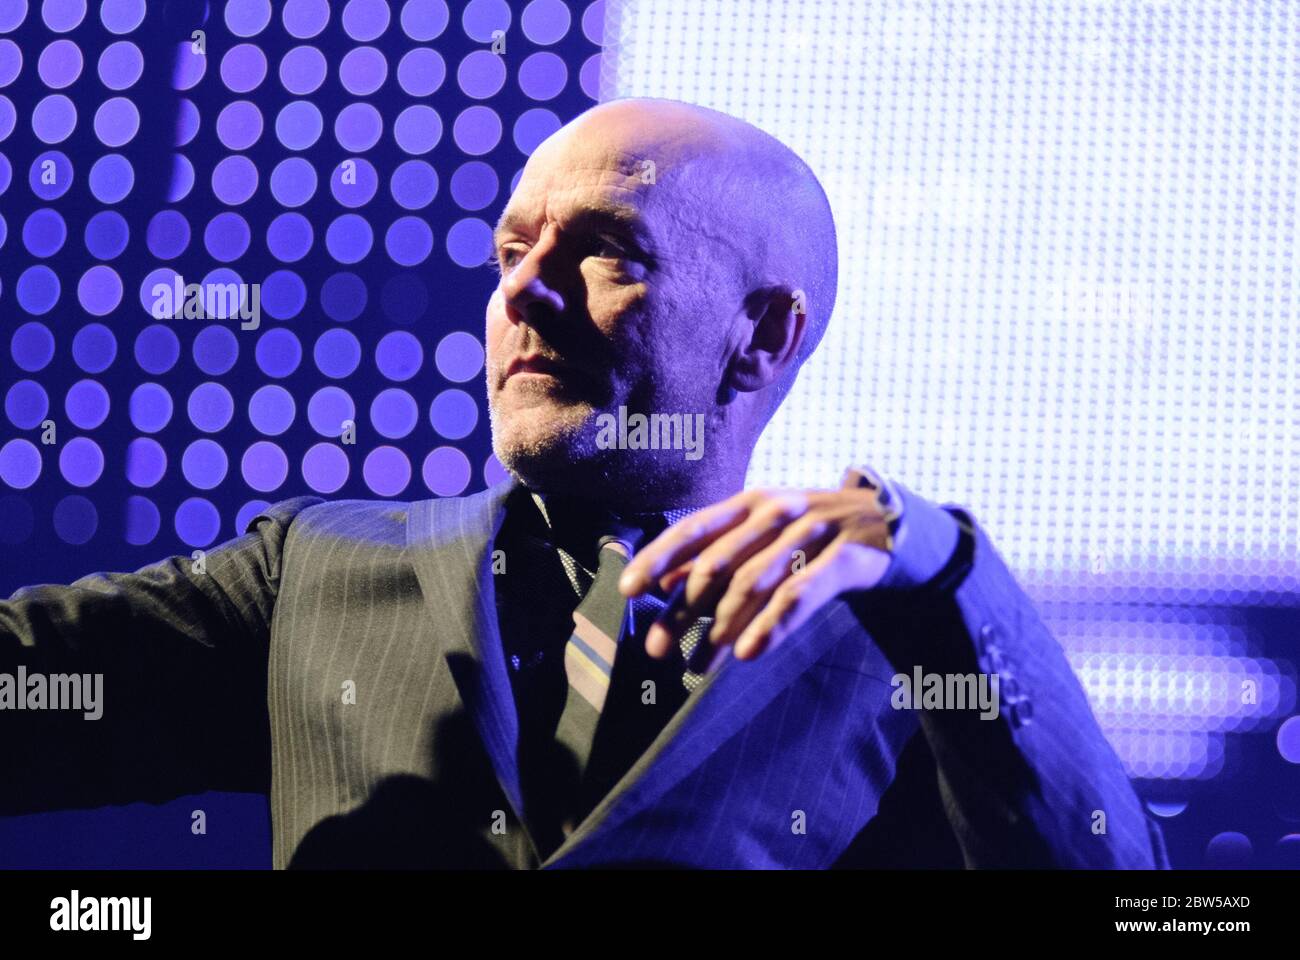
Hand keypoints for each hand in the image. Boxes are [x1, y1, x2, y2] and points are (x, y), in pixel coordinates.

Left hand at [617, 477, 895, 661]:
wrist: (893, 526)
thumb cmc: (813, 536)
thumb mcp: (761, 538)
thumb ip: (713, 557)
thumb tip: (660, 583)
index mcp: (750, 503)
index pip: (694, 528)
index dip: (658, 557)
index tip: (628, 590)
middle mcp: (776, 511)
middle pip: (717, 564)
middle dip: (682, 610)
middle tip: (657, 650)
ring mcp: (813, 531)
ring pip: (754, 583)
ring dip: (719, 629)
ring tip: (695, 668)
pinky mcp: (846, 557)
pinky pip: (801, 593)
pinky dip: (771, 624)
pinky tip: (747, 653)